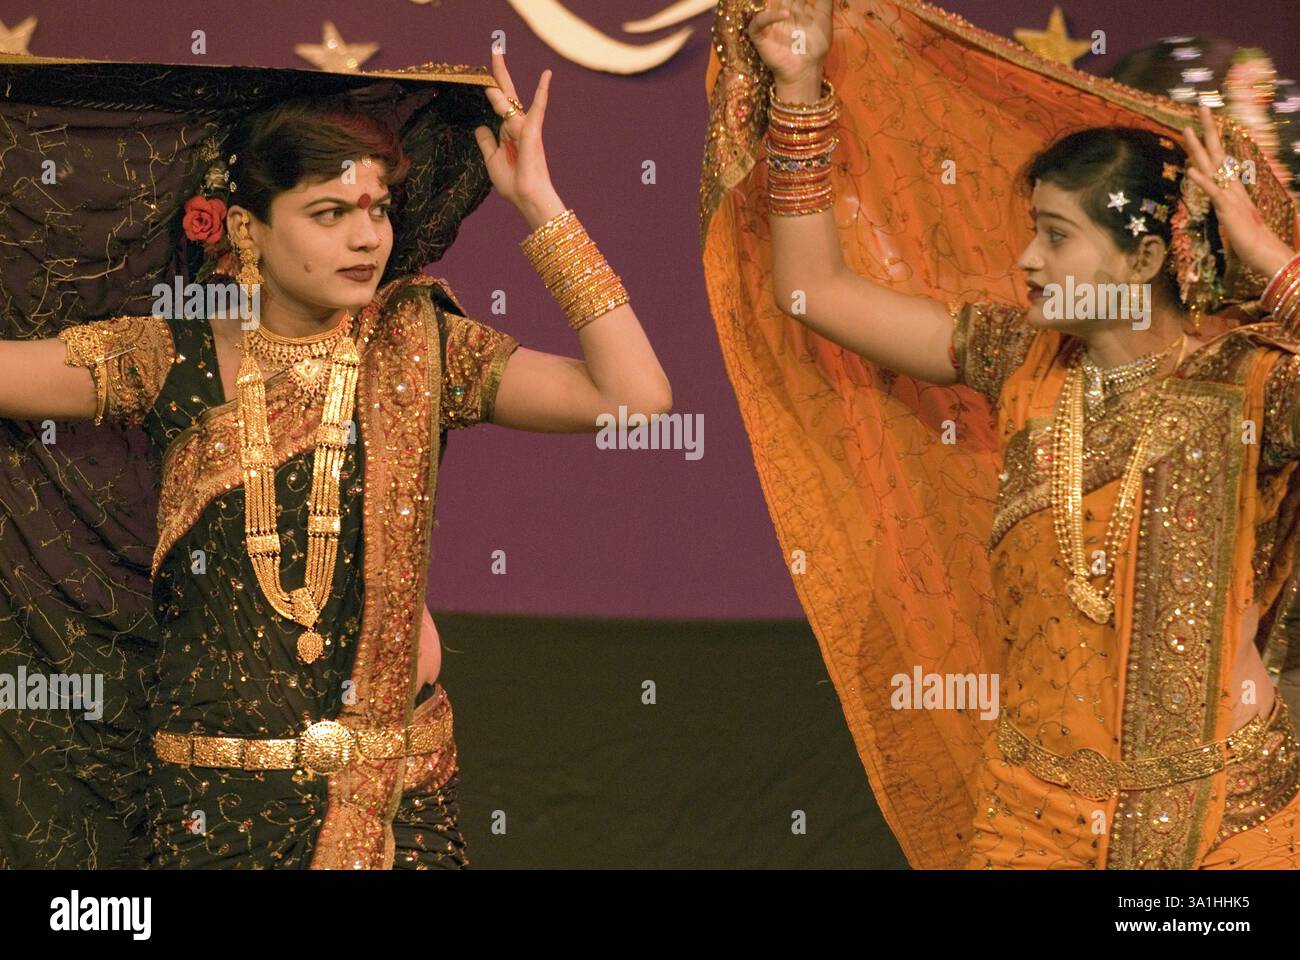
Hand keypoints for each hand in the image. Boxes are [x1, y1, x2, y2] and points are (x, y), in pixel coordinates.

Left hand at [473, 50, 563, 227]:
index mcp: (508, 131)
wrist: (526, 197)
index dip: (490, 88)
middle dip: (499, 71)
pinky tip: (546, 75)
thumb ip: (486, 141)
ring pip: (507, 103)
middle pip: (506, 92)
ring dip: (498, 92)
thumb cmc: (512, 182)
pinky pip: (538, 108)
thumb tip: (479, 126)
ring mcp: (525, 126)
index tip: (481, 74)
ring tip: (493, 62)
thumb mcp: (491, 159)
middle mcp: (517, 124)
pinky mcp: (532, 131)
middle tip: (495, 47)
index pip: (498, 104)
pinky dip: (542, 92)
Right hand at [745, 0, 831, 85]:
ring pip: (769, 4)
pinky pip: (758, 23)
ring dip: (777, 0)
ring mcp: (770, 23)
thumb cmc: (816, 47)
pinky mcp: (760, 36)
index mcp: (795, 7)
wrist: (806, 70)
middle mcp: (781, 12)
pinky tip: (785, 15)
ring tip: (789, 5)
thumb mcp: (824, 19)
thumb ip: (824, 0)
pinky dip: (768, 17)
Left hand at [1182, 103, 1295, 278]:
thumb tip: (1218, 195)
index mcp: (1232, 185)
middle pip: (1217, 151)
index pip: (1220, 156)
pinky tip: (1189, 169)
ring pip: (1212, 165)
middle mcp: (1231, 184)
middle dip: (1207, 129)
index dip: (1211, 138)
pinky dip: (1200, 180)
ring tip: (1186, 129)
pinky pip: (1212, 191)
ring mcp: (1229, 194)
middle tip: (1200, 106)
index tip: (1204, 120)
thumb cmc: (1247, 235)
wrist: (1261, 249)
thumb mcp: (1232, 214)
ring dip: (1198, 147)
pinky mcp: (1226, 208)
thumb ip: (1224, 202)